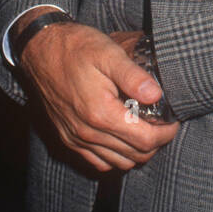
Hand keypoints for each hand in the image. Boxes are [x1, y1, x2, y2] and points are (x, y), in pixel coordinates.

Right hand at [17, 19, 179, 172]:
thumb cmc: (75, 47)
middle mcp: (87, 133)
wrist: (39, 50)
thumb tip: (157, 95)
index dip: (166, 133)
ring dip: (137, 151)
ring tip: (145, 128)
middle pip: (135, 156)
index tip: (173, 120)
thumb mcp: (108, 52)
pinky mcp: (68, 139)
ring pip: (118, 163)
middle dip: (155, 143)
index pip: (145, 140)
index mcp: (101, 114)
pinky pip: (98, 162)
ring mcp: (76, 139)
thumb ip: (133, 76)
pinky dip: (115, 156)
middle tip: (163, 123)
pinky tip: (122, 136)